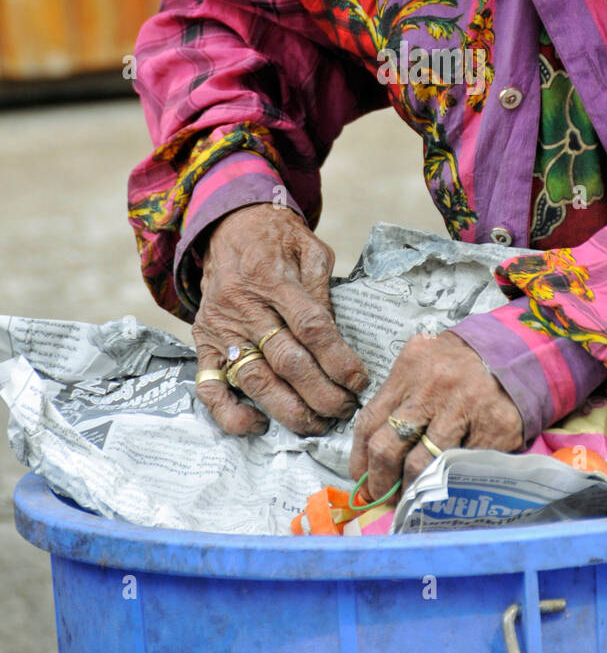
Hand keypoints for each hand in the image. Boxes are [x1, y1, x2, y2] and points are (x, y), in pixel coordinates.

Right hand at [192, 204, 368, 435]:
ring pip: (254, 380)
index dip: (337, 359)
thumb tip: (338, 341)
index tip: (358, 380)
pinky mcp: (203, 344)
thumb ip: (322, 290)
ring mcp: (220, 328)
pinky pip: (209, 388)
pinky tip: (259, 425)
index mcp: (271, 277)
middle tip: (345, 410)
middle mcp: (242, 306)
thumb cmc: (278, 241)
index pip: (310, 326)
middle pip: (286, 361)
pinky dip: (231, 415)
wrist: (230, 227)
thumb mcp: (310, 250)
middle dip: (321, 393)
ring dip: (288, 410)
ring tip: (316, 423)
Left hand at [350, 330, 523, 499]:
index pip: (370, 421)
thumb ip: (399, 395)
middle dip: (381, 481)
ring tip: (414, 496)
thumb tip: (371, 449)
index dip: (360, 457)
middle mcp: (433, 388)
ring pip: (421, 464)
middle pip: (388, 447)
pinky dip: (450, 481)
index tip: (361, 478)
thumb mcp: (424, 363)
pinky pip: (460, 468)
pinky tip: (446, 485)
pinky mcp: (493, 429)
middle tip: (385, 496)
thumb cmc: (462, 365)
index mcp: (410, 370)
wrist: (518, 354)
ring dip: (413, 489)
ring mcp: (464, 409)